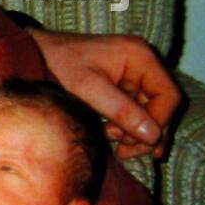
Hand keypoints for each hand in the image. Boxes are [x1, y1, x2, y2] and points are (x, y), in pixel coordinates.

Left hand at [26, 28, 181, 159]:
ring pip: (149, 110)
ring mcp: (133, 74)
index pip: (168, 96)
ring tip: (116, 146)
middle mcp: (142, 63)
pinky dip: (127, 126)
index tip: (138, 143)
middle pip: (162, 105)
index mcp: (140, 57)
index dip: (159, 123)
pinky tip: (113, 138)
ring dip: (136, 132)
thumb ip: (122, 111)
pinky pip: (135, 109)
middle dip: (147, 132)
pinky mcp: (122, 84)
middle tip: (125, 152)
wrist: (35, 53)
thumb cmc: (59, 65)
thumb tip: (153, 136)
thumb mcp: (89, 90)